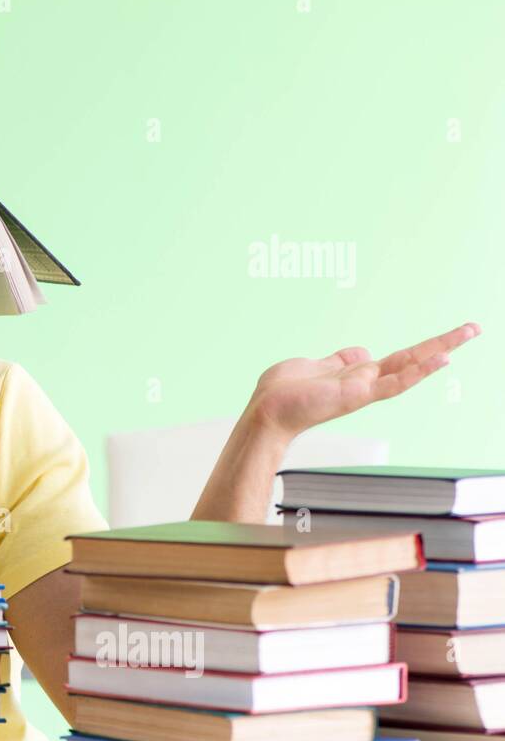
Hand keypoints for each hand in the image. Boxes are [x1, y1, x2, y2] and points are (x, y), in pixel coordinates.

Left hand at [246, 322, 481, 441]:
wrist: (266, 412)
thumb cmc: (282, 392)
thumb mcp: (313, 365)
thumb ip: (338, 359)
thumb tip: (359, 351)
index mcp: (354, 373)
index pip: (395, 359)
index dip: (420, 350)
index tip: (444, 341)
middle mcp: (364, 381)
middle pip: (411, 358)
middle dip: (443, 343)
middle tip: (474, 328)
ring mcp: (363, 388)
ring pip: (410, 366)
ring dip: (440, 349)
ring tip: (468, 333)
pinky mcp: (357, 396)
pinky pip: (394, 384)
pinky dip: (418, 373)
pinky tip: (442, 361)